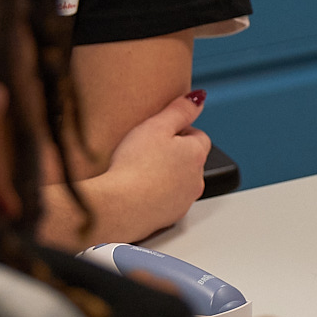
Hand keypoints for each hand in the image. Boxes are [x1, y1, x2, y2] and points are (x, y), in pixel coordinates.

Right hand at [39, 91, 209, 247]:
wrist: (118, 207)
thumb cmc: (134, 166)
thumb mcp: (156, 126)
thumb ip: (180, 109)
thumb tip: (199, 98)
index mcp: (196, 155)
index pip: (199, 135)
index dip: (178, 132)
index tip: (159, 134)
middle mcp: (197, 180)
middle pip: (190, 159)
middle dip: (174, 154)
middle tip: (147, 151)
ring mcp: (184, 201)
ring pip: (180, 181)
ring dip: (167, 175)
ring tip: (141, 171)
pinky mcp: (170, 217)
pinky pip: (168, 200)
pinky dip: (158, 195)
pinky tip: (139, 190)